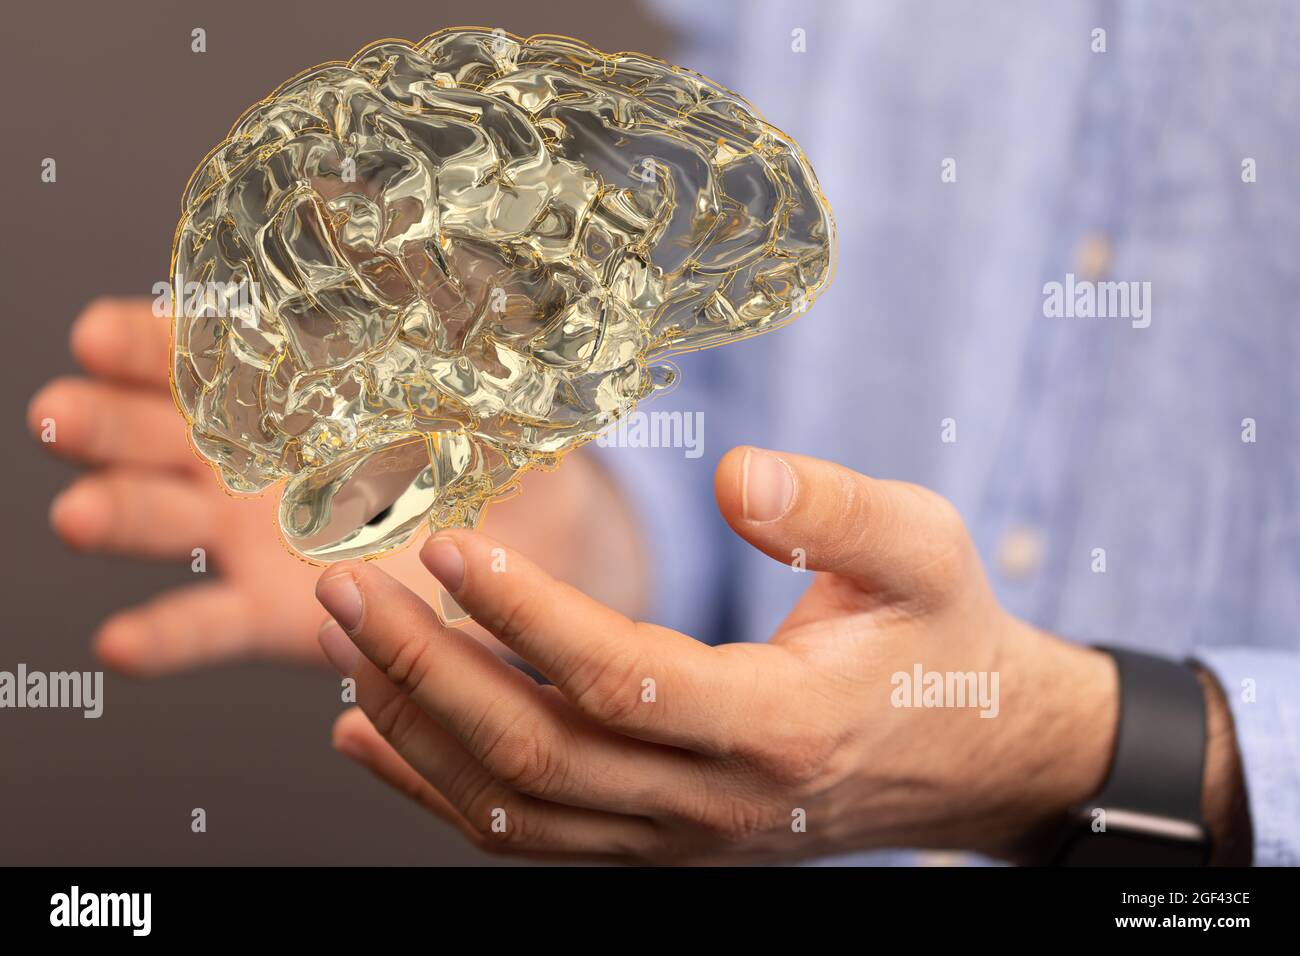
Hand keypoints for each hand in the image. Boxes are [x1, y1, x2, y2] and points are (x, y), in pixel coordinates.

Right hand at [29, 298, 644, 675]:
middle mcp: (241, 460)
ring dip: (112, 514)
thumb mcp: (450, 371)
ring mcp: (247, 535)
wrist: (507, 539)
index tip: (100, 337)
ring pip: (158, 520)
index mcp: (274, 392)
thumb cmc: (474, 449)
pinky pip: (206, 622)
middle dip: (98, 422)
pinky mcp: (270, 609)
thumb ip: (414, 303)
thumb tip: (402, 225)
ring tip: (79, 516)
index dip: (139, 346)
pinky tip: (122, 641)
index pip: (186, 355)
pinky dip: (163, 633)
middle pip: (146, 433)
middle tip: (59, 414)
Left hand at [318, 445, 1127, 863]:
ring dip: (416, 725)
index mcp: (781, 724)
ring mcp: (679, 838)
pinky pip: (525, 837)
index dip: (527, 617)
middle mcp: (716, 802)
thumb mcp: (924, 549)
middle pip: (540, 754)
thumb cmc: (942, 639)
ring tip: (345, 642)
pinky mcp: (655, 843)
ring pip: (515, 808)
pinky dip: (434, 787)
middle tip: (351, 587)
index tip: (450, 545)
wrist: (970, 757)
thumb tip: (735, 476)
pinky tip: (368, 730)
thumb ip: (836, 510)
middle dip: (428, 669)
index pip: (622, 682)